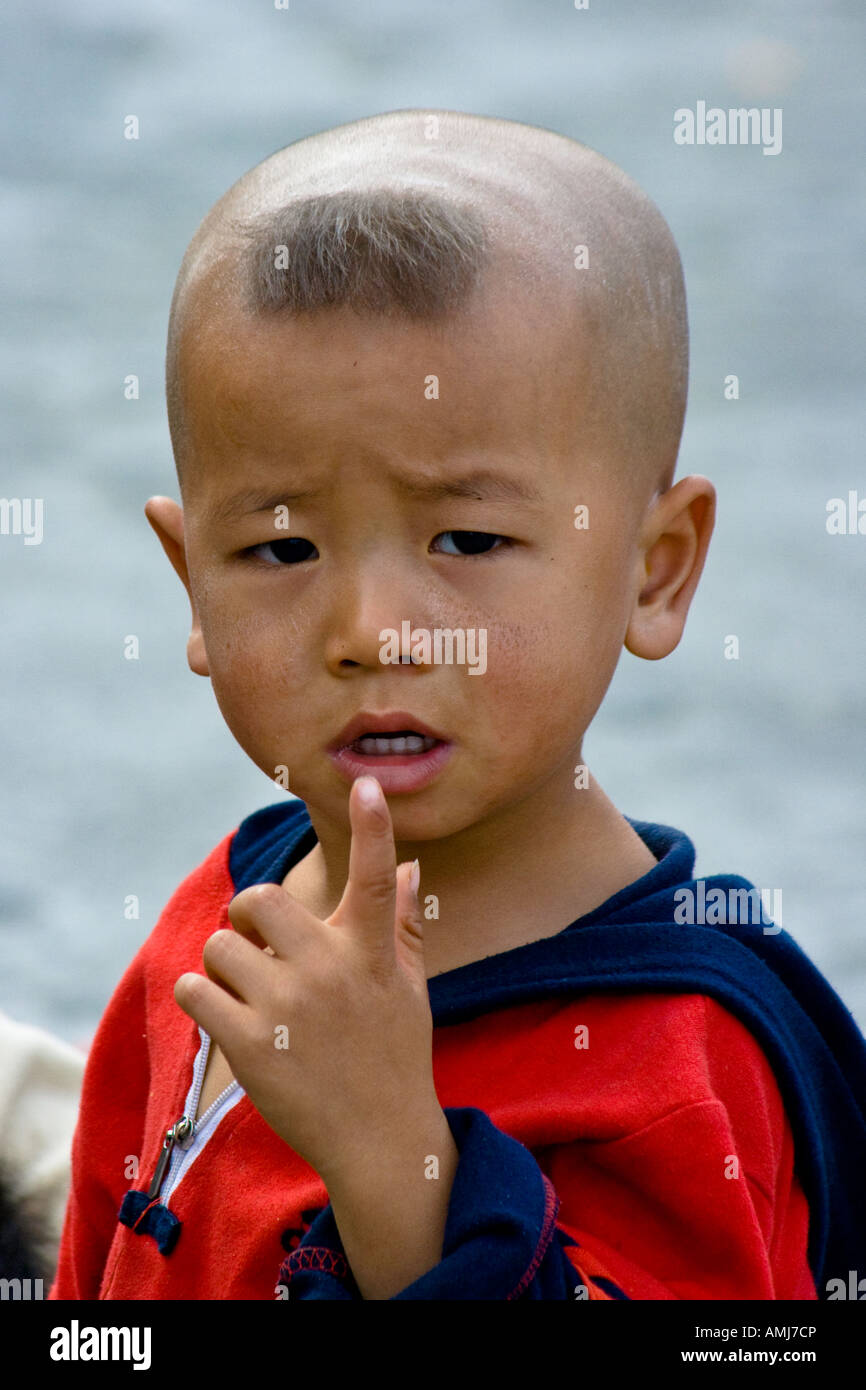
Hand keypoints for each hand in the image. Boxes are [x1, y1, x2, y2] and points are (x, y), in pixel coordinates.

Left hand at [174, 776, 441, 1186]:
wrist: (380, 1140)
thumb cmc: (394, 1055)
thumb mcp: (409, 987)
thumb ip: (402, 923)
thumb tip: (412, 866)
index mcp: (372, 952)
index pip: (376, 877)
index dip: (375, 827)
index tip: (368, 784)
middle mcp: (331, 970)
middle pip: (258, 900)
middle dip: (247, 918)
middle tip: (258, 946)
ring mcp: (290, 1007)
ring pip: (220, 946)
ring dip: (224, 966)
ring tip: (248, 995)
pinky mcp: (252, 1045)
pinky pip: (197, 990)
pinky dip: (201, 997)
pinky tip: (226, 1016)